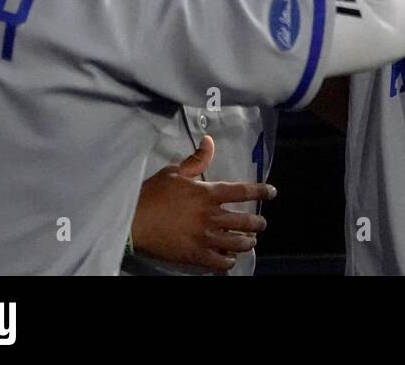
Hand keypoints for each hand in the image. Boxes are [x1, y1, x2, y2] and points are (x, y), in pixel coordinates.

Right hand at [130, 135, 275, 273]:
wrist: (132, 222)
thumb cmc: (152, 194)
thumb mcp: (174, 172)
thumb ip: (196, 160)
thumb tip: (209, 141)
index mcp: (209, 194)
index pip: (244, 191)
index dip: (262, 191)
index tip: (272, 193)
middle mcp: (211, 216)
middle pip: (246, 221)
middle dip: (258, 223)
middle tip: (260, 224)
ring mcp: (204, 238)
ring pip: (237, 243)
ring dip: (247, 243)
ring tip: (249, 242)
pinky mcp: (195, 256)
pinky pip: (220, 263)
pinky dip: (228, 262)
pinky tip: (229, 259)